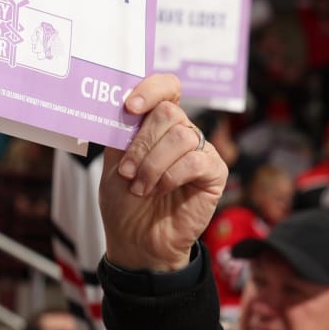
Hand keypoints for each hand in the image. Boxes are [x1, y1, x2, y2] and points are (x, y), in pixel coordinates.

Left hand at [99, 74, 227, 271]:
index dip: (152, 89)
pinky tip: (160, 190)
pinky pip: (195, 160)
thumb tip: (121, 103)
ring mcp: (200, 151)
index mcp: (157, 124)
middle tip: (128, 171)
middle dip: (142, 143)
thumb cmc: (125, 203)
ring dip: (153, 164)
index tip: (130, 106)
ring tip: (141, 187)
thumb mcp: (114, 162)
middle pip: (169, 112)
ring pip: (181, 136)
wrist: (136, 241)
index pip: (167, 88)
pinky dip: (171, 176)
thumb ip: (121, 132)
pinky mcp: (214, 173)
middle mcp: (181, 132)